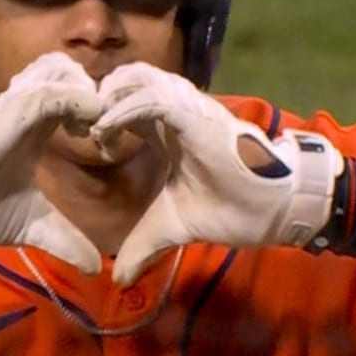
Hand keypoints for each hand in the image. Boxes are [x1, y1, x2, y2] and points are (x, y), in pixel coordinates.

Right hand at [0, 52, 103, 273]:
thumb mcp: (34, 227)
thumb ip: (65, 239)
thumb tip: (95, 268)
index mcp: (33, 129)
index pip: (72, 95)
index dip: (98, 110)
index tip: (110, 144)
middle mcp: (23, 111)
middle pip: (68, 72)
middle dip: (96, 92)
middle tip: (106, 132)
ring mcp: (11, 110)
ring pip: (59, 75)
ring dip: (87, 96)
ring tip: (95, 130)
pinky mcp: (4, 117)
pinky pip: (47, 96)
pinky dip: (76, 104)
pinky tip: (89, 128)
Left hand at [91, 63, 344, 285]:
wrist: (272, 210)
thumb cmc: (231, 208)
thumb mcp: (172, 226)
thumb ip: (142, 244)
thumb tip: (117, 279)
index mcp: (168, 127)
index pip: (126, 98)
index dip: (100, 111)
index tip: (82, 138)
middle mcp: (176, 110)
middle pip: (128, 77)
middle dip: (100, 95)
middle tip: (82, 127)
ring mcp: (189, 109)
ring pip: (139, 78)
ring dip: (109, 99)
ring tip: (95, 132)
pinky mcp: (197, 118)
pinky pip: (153, 100)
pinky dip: (124, 111)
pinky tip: (105, 134)